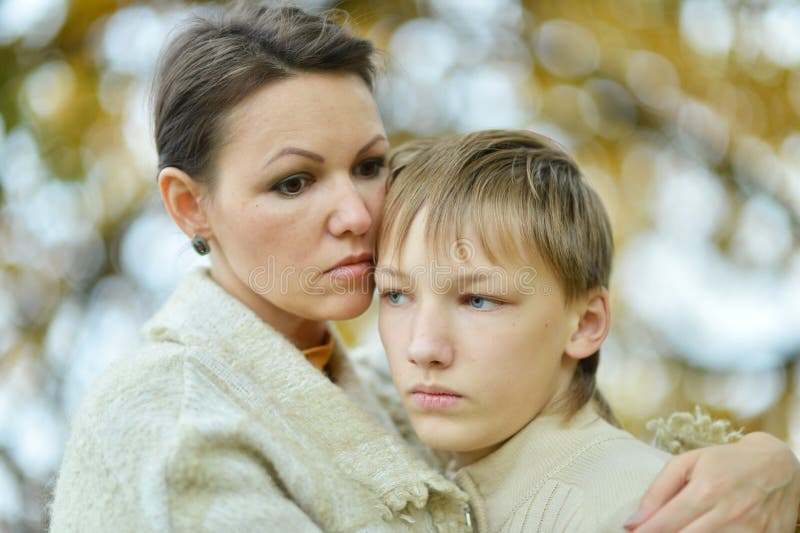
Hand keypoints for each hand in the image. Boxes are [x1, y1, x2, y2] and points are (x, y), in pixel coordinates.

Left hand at [625, 432, 799, 531]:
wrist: (777, 466)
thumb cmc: (726, 462)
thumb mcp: (688, 463)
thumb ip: (658, 490)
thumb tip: (634, 519)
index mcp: (706, 490)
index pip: (666, 522)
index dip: (645, 532)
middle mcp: (728, 514)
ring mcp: (749, 531)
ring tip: (677, 529)